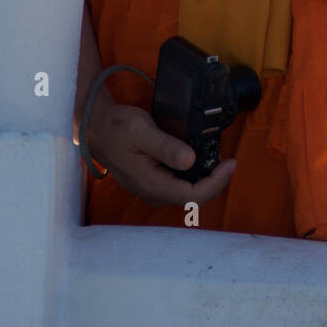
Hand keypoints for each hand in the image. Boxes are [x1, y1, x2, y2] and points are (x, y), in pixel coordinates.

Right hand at [85, 92, 236, 209]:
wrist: (96, 129)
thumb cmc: (116, 127)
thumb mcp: (141, 129)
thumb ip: (166, 146)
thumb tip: (190, 159)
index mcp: (150, 183)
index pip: (192, 196)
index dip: (216, 182)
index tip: (230, 163)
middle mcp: (152, 193)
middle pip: (193, 199)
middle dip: (215, 181)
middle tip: (227, 160)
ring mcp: (151, 191)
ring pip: (187, 194)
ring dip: (206, 180)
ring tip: (217, 159)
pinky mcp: (152, 184)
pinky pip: (179, 187)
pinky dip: (194, 177)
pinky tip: (200, 161)